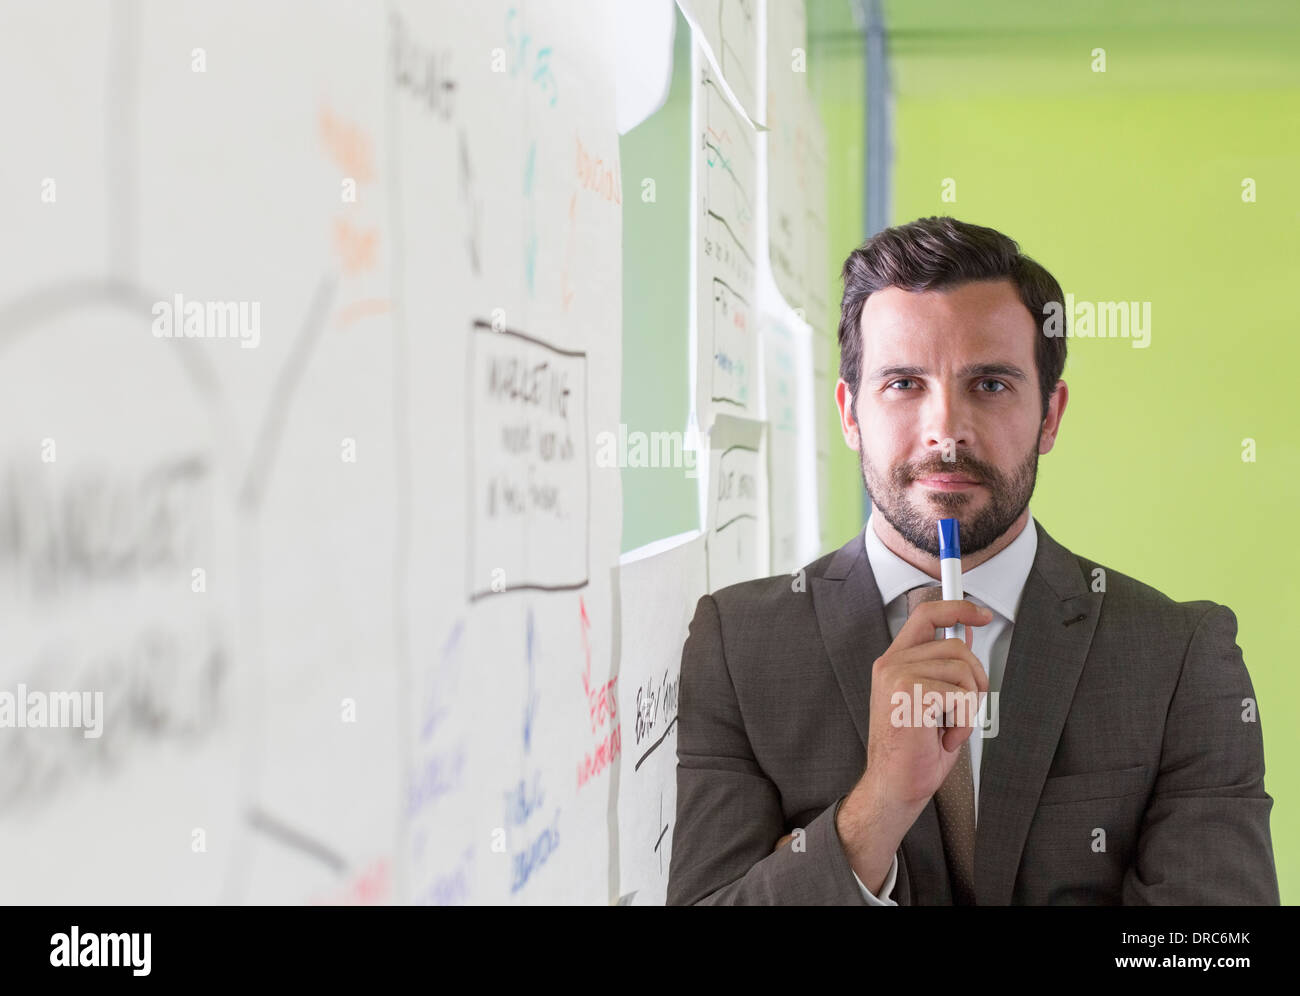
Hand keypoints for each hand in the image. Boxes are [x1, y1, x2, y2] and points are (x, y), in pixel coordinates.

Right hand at [833, 599, 990, 891]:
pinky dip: (965, 722)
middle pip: (956, 645)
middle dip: (975, 678)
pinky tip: (945, 736)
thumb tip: (966, 637)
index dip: (957, 607)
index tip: (980, 613)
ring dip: (969, 706)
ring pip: (963, 670)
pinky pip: (962, 696)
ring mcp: (898, 677)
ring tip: (949, 727)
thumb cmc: (912, 751)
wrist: (894, 785)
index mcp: (894, 662)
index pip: (926, 615)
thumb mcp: (935, 702)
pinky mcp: (911, 694)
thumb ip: (945, 668)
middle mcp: (892, 664)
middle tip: (964, 708)